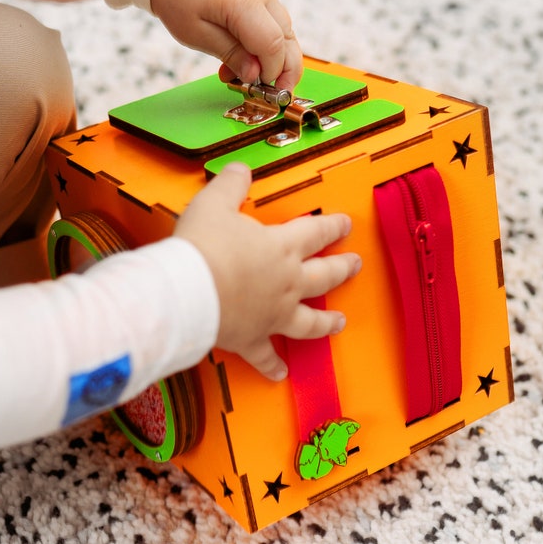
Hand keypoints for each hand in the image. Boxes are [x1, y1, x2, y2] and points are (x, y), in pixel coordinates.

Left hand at [151, 0, 302, 91]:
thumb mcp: (196, 34)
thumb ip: (231, 54)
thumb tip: (255, 75)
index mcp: (243, 1)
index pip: (273, 44)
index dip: (271, 70)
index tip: (261, 88)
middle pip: (287, 36)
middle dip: (286, 68)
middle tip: (276, 92)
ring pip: (284, 28)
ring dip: (275, 56)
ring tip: (252, 75)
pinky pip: (272, 17)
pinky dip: (266, 39)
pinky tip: (246, 55)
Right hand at [174, 163, 360, 380]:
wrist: (187, 291)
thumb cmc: (202, 245)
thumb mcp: (214, 202)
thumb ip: (231, 184)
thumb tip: (240, 169)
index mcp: (281, 246)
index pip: (316, 232)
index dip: (333, 226)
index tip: (347, 224)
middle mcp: (286, 282)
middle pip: (324, 276)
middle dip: (342, 269)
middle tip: (355, 266)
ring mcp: (272, 314)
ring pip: (309, 322)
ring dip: (326, 322)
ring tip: (339, 323)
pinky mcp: (251, 338)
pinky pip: (266, 356)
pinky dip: (273, 366)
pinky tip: (280, 374)